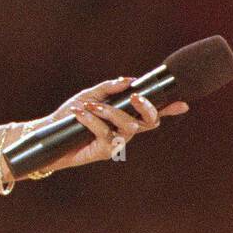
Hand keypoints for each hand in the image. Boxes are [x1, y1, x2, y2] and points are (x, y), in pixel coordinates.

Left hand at [30, 76, 189, 172]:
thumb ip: (108, 88)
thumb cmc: (71, 114)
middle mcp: (125, 130)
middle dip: (147, 108)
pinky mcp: (104, 152)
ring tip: (90, 106)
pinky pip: (105, 133)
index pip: (151, 113)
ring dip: (110, 112)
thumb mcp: (89, 95)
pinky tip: (80, 113)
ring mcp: (117, 142)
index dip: (168, 109)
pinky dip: (92, 120)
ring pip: (129, 127)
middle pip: (150, 122)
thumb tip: (129, 80)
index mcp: (125, 116)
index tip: (182, 104)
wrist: (50, 132)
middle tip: (136, 96)